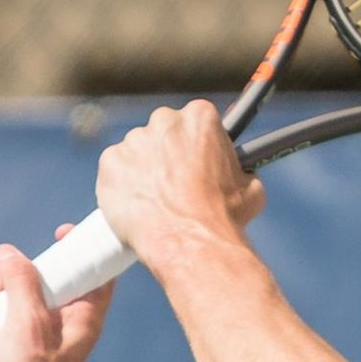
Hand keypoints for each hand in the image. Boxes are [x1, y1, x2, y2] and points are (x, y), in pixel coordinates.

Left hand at [95, 101, 266, 266]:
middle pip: (163, 132)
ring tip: (157, 202)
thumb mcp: (250, 188)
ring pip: (137, 151)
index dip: (196, 145)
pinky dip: (122, 185)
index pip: (195, 121)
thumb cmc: (224, 218)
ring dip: (144, 170)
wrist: (190, 244)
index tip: (196, 164)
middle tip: (175, 185)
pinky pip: (115, 170)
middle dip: (168, 154)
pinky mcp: (110, 163)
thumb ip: (239, 170)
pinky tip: (138, 206)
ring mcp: (133, 141)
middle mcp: (164, 121)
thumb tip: (240, 174)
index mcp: (200, 117)